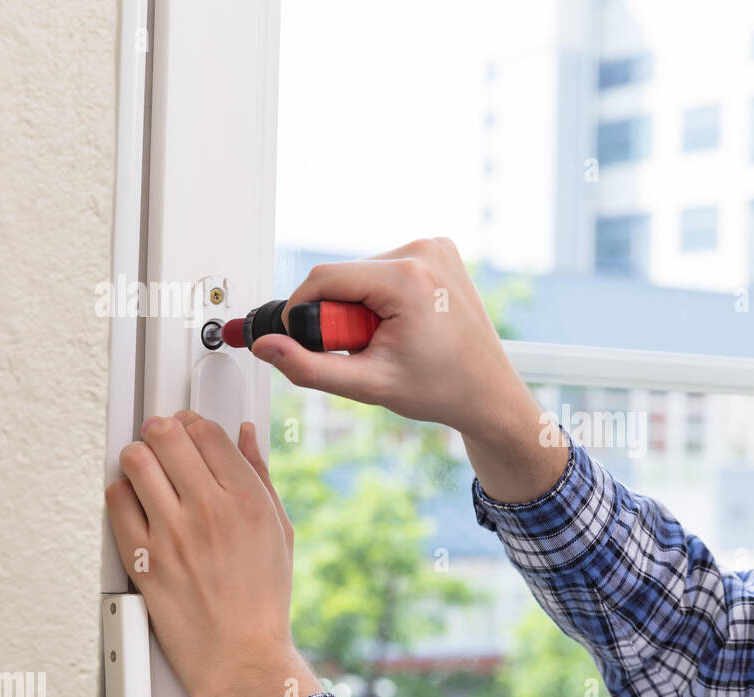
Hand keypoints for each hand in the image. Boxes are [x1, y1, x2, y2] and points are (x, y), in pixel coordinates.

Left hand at [104, 410, 321, 696]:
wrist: (240, 656)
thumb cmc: (263, 600)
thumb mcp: (279, 530)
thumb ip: (261, 476)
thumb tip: (248, 437)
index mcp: (248, 500)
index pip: (207, 431)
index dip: (194, 424)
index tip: (191, 431)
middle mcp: (210, 510)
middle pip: (167, 435)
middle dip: (162, 431)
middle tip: (163, 441)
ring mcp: (172, 534)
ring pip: (136, 462)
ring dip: (140, 458)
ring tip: (148, 470)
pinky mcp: (143, 558)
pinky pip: (116, 502)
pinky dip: (122, 493)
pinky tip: (138, 503)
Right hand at [248, 237, 535, 440]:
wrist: (488, 392)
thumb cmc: (441, 389)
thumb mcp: (369, 385)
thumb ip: (309, 367)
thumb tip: (266, 347)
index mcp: (408, 278)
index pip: (323, 279)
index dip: (305, 313)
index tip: (312, 343)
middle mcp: (425, 251)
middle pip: (344, 276)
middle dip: (341, 315)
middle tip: (368, 349)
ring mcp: (436, 247)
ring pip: (362, 272)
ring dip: (362, 306)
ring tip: (390, 339)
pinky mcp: (440, 250)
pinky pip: (386, 268)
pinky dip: (383, 295)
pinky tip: (405, 323)